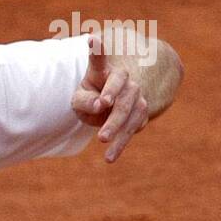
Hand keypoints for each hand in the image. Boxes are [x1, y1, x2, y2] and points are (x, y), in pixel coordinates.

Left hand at [72, 32, 149, 162]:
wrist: (103, 103)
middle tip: (102, 138)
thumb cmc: (88, 98)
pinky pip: (136, 126)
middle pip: (124, 100)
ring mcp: (136, 95)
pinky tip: (111, 155)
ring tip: (107, 158)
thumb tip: (99, 105)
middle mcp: (125, 80)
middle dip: (114, 121)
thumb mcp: (78, 99)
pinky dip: (123, 142)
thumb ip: (85, 101)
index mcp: (105, 72)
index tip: (102, 90)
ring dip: (121, 137)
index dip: (101, 65)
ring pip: (135, 114)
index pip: (101, 62)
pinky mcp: (141, 111)